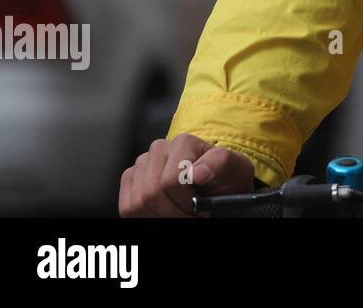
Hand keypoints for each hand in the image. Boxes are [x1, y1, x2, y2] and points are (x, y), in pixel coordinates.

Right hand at [119, 133, 253, 216]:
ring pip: (137, 203)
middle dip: (173, 214)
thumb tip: (197, 171)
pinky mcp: (131, 178)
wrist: (217, 181)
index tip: (201, 212)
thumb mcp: (235, 169)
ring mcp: (142, 164)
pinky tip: (164, 215)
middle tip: (191, 219)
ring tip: (180, 216)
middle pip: (152, 194)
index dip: (186, 203)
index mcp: (183, 143)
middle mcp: (159, 149)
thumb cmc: (225, 176)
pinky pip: (127, 207)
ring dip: (159, 217)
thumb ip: (221, 163)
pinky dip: (145, 217)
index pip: (171, 181)